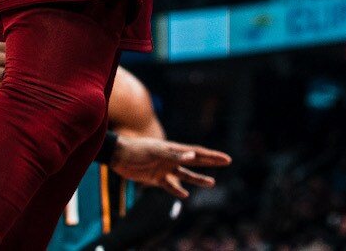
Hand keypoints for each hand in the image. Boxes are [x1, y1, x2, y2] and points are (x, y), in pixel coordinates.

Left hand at [110, 135, 231, 197]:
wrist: (119, 156)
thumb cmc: (137, 150)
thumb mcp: (156, 152)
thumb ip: (174, 155)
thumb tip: (192, 156)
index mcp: (174, 150)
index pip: (197, 153)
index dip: (212, 156)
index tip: (226, 158)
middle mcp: (172, 158)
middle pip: (195, 161)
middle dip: (211, 162)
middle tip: (226, 162)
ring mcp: (164, 168)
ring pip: (185, 175)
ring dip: (198, 179)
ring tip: (212, 183)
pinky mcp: (155, 178)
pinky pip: (170, 186)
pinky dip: (177, 190)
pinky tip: (184, 194)